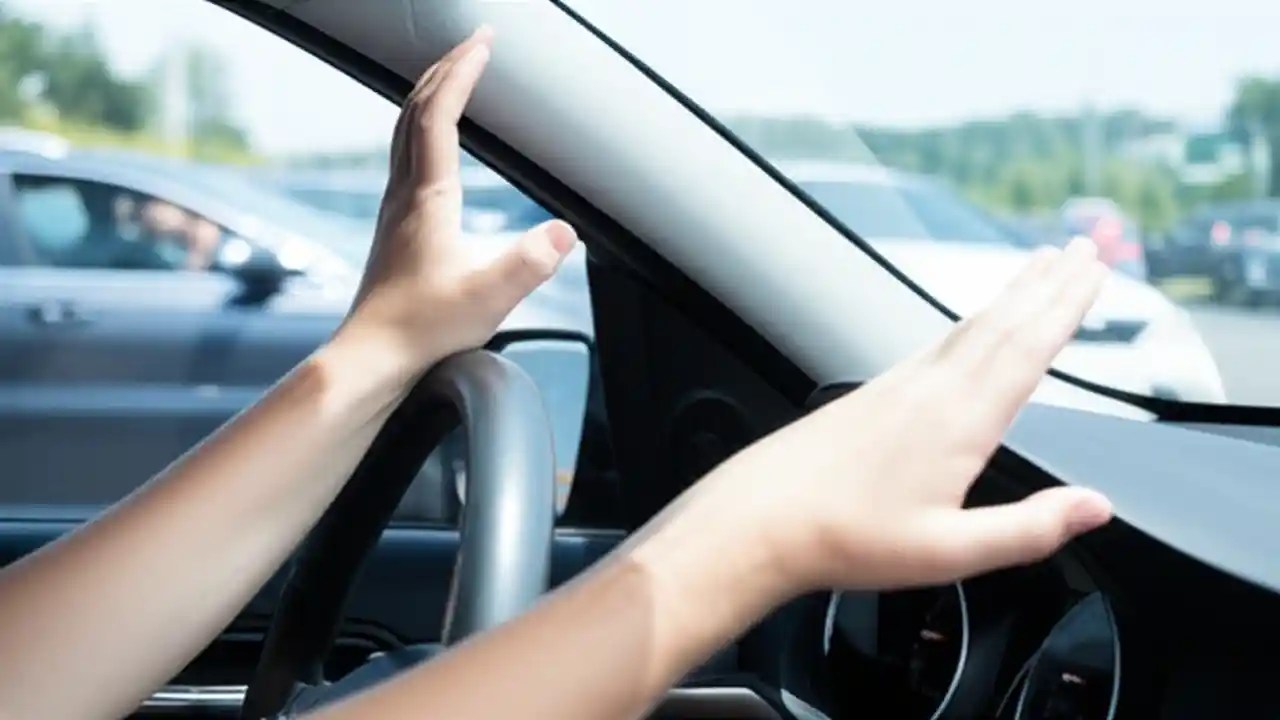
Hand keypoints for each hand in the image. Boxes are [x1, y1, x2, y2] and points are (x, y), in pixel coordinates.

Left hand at [340, 26, 576, 374]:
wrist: (372, 358)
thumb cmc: (423, 328)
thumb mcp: (489, 296)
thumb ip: (531, 262)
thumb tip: (566, 232)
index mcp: (428, 198)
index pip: (440, 115)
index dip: (461, 73)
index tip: (483, 45)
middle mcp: (405, 194)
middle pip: (414, 110)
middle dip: (446, 68)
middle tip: (475, 44)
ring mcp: (395, 209)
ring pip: (404, 130)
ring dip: (429, 93)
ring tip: (454, 76)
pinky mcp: (396, 228)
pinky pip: (405, 155)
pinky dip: (422, 126)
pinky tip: (435, 141)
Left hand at [674, 237, 1113, 595]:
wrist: (759, 519)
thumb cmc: (844, 537)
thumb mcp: (949, 552)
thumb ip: (1029, 530)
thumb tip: (1095, 507)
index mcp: (958, 420)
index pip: (1027, 349)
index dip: (1066, 307)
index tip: (1093, 271)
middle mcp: (929, 389)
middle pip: (1002, 324)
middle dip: (1047, 285)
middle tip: (1080, 250)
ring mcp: (897, 386)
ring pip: (967, 327)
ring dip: (1009, 296)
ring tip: (1035, 271)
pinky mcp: (872, 394)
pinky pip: (935, 344)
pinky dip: (968, 324)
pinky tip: (967, 330)